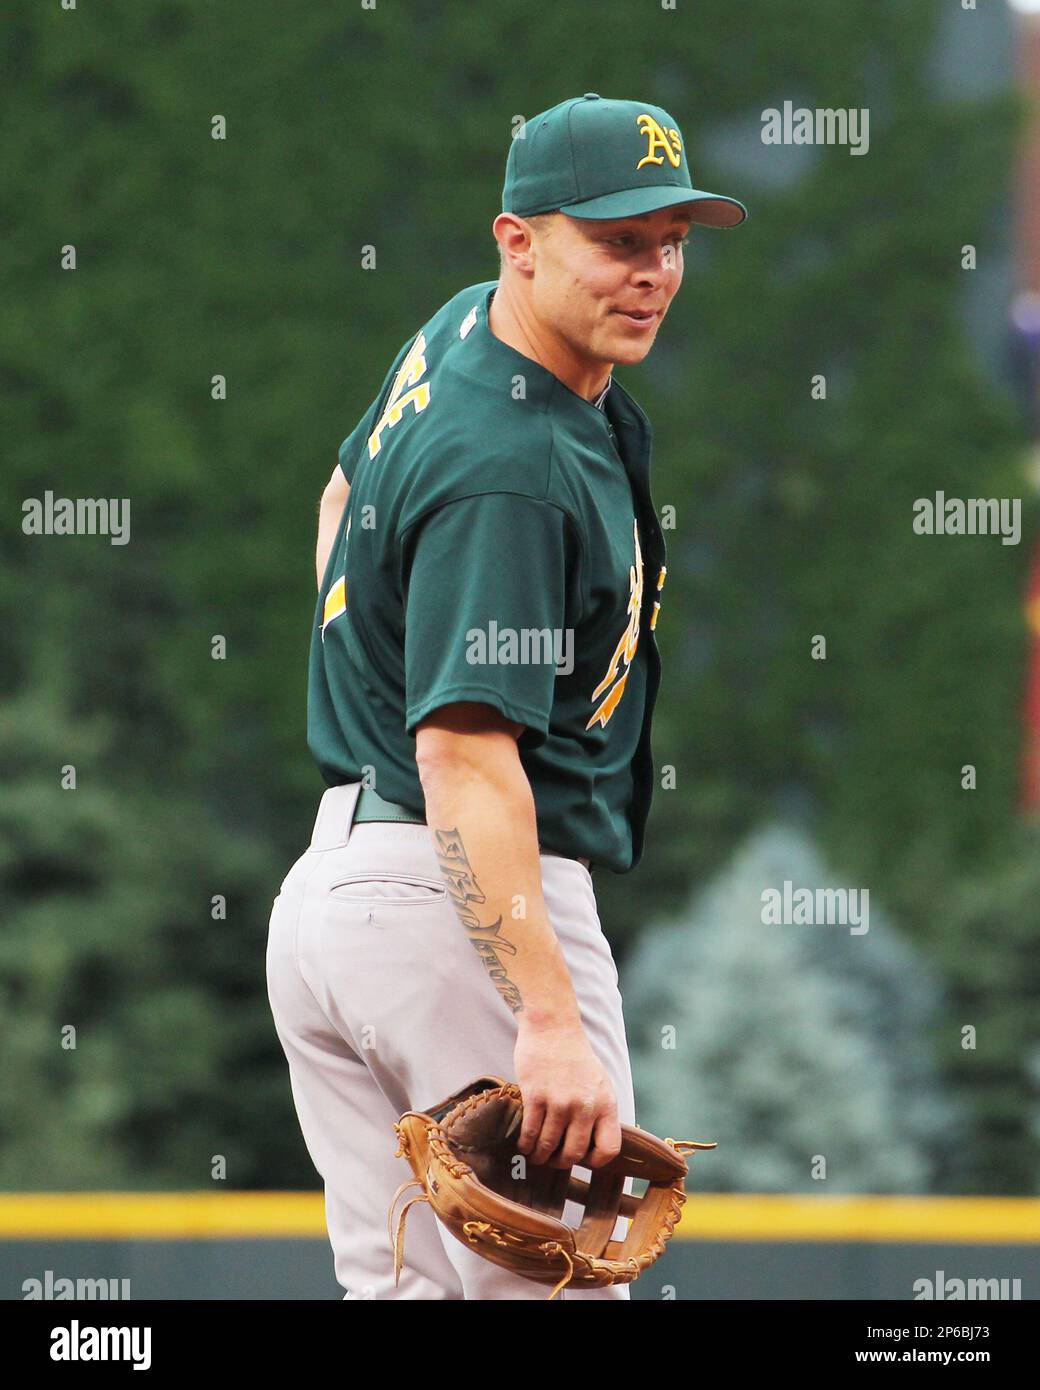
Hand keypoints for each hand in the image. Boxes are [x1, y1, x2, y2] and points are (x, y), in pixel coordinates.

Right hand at [512, 1019, 621, 1169]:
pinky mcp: (536, 1096)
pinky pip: (531, 1132)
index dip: (595, 1162)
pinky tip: (523, 1144)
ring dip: (539, 1156)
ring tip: (535, 1155)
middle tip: (552, 1160)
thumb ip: (599, 1112)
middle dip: (560, 1162)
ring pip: (549, 1146)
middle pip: (574, 1152)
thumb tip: (593, 1144)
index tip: (582, 1160)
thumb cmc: (575, 1057)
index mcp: (606, 1103)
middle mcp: (585, 1106)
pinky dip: (526, 1144)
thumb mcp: (599, 1083)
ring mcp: (560, 1102)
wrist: (553, 1028)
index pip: (609, 1148)